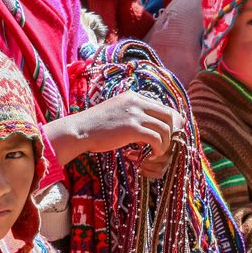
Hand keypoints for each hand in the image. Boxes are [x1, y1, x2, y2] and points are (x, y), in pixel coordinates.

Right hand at [47, 91, 184, 169]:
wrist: (79, 130)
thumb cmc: (96, 126)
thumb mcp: (117, 112)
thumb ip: (134, 115)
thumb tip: (151, 127)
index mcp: (134, 97)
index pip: (163, 107)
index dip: (170, 123)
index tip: (168, 136)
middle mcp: (137, 102)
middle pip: (169, 115)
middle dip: (172, 132)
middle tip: (166, 146)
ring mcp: (135, 114)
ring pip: (165, 128)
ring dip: (165, 144)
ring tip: (156, 153)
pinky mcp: (132, 128)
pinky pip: (156, 138)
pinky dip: (158, 149)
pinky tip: (151, 155)